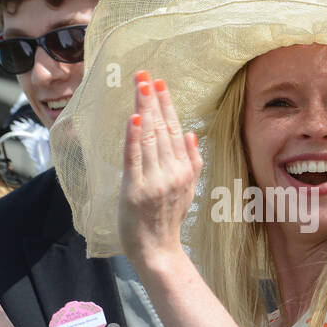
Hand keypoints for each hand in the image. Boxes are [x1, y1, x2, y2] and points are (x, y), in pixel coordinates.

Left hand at [118, 72, 200, 271]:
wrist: (157, 251)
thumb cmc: (168, 219)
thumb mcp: (188, 190)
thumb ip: (192, 162)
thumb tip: (191, 133)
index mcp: (184, 170)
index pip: (174, 129)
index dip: (166, 105)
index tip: (159, 83)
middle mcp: (172, 172)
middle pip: (161, 129)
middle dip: (153, 99)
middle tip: (145, 75)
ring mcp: (154, 181)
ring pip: (149, 138)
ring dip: (143, 110)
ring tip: (139, 87)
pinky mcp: (135, 190)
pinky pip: (134, 159)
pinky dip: (134, 138)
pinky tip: (133, 119)